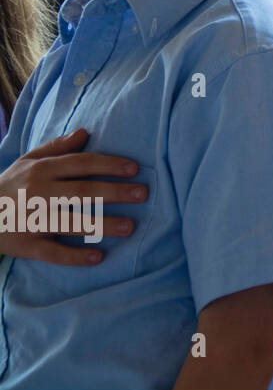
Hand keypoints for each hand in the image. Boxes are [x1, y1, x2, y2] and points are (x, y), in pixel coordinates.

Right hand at [0, 128, 145, 263]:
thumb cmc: (11, 185)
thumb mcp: (27, 161)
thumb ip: (56, 148)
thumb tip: (85, 132)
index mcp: (41, 170)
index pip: (81, 164)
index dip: (108, 165)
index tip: (134, 169)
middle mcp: (38, 193)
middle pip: (82, 191)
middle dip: (115, 192)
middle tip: (143, 194)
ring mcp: (32, 220)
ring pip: (72, 222)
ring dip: (103, 225)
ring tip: (130, 226)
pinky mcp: (25, 245)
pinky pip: (53, 252)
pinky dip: (74, 256)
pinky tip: (97, 256)